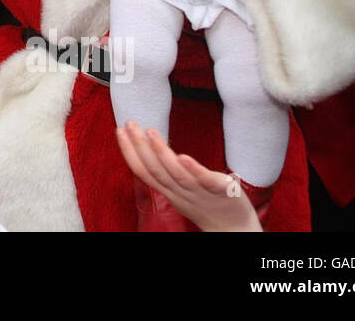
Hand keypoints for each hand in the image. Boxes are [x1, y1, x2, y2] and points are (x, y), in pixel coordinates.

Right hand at [116, 122, 259, 231]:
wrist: (235, 229)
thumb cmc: (207, 205)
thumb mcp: (180, 190)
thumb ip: (167, 173)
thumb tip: (152, 148)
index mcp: (169, 191)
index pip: (143, 171)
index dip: (129, 151)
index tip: (120, 131)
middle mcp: (180, 192)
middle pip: (155, 170)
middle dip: (139, 146)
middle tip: (130, 125)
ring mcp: (199, 192)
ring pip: (175, 174)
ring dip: (161, 153)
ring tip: (150, 132)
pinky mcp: (221, 190)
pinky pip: (205, 181)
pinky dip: (193, 169)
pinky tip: (183, 156)